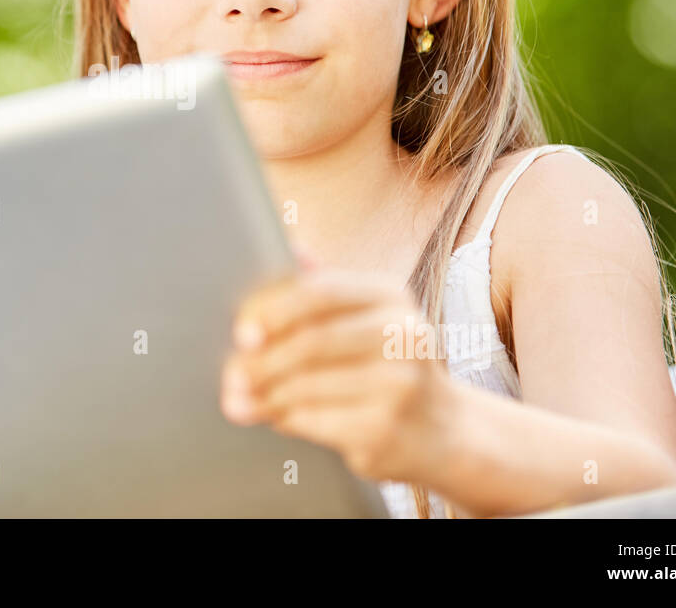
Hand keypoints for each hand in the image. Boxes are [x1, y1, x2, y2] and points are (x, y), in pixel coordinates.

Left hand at [220, 248, 454, 483]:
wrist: (444, 432)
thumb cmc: (389, 366)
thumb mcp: (367, 317)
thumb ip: (325, 287)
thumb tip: (289, 244)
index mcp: (390, 295)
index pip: (321, 291)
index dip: (274, 310)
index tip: (241, 331)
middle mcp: (403, 334)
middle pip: (312, 340)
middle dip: (262, 360)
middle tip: (231, 374)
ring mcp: (401, 384)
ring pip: (307, 384)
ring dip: (265, 394)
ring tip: (239, 401)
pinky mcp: (387, 429)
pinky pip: (317, 422)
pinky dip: (286, 420)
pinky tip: (275, 418)